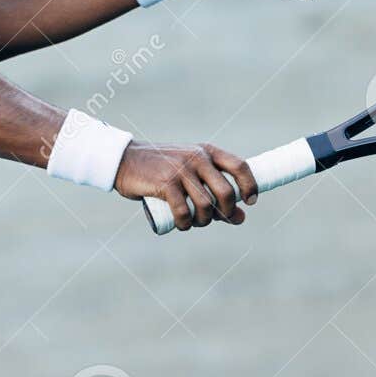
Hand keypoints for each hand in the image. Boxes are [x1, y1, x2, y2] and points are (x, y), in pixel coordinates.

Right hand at [113, 141, 257, 230]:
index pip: (240, 166)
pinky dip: (185, 224)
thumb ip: (214, 194)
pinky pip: (184, 212)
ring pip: (206, 205)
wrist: (124, 161)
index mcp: (206, 151)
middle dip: (226, 212)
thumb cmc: (161, 171)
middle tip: (217, 218)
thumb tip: (241, 218)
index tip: (250, 201)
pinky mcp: (165, 183)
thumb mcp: (191, 176)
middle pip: (226, 191)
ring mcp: (181, 169)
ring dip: (203, 221)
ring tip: (194, 222)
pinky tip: (181, 225)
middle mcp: (197, 157)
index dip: (250, 185)